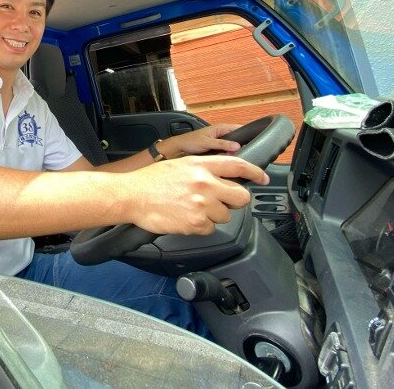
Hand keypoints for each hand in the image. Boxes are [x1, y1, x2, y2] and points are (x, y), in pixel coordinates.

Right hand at [123, 155, 267, 235]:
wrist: (131, 196)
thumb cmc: (151, 181)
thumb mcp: (180, 165)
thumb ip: (203, 169)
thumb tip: (223, 177)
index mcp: (201, 165)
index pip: (238, 165)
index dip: (255, 172)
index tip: (262, 178)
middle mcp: (204, 182)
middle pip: (240, 196)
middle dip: (234, 201)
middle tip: (220, 202)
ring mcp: (201, 204)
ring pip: (225, 215)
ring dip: (213, 215)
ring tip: (192, 209)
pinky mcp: (195, 223)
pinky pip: (210, 228)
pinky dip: (200, 226)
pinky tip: (185, 218)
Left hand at [159, 123, 240, 157]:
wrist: (179, 149)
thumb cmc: (189, 141)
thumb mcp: (207, 142)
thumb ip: (222, 144)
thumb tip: (237, 146)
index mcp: (221, 128)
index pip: (239, 129)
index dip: (246, 135)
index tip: (252, 143)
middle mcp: (222, 135)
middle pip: (237, 141)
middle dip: (238, 148)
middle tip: (235, 154)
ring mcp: (219, 143)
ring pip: (232, 149)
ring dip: (231, 154)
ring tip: (225, 157)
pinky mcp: (216, 151)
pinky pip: (226, 154)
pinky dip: (225, 158)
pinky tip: (223, 160)